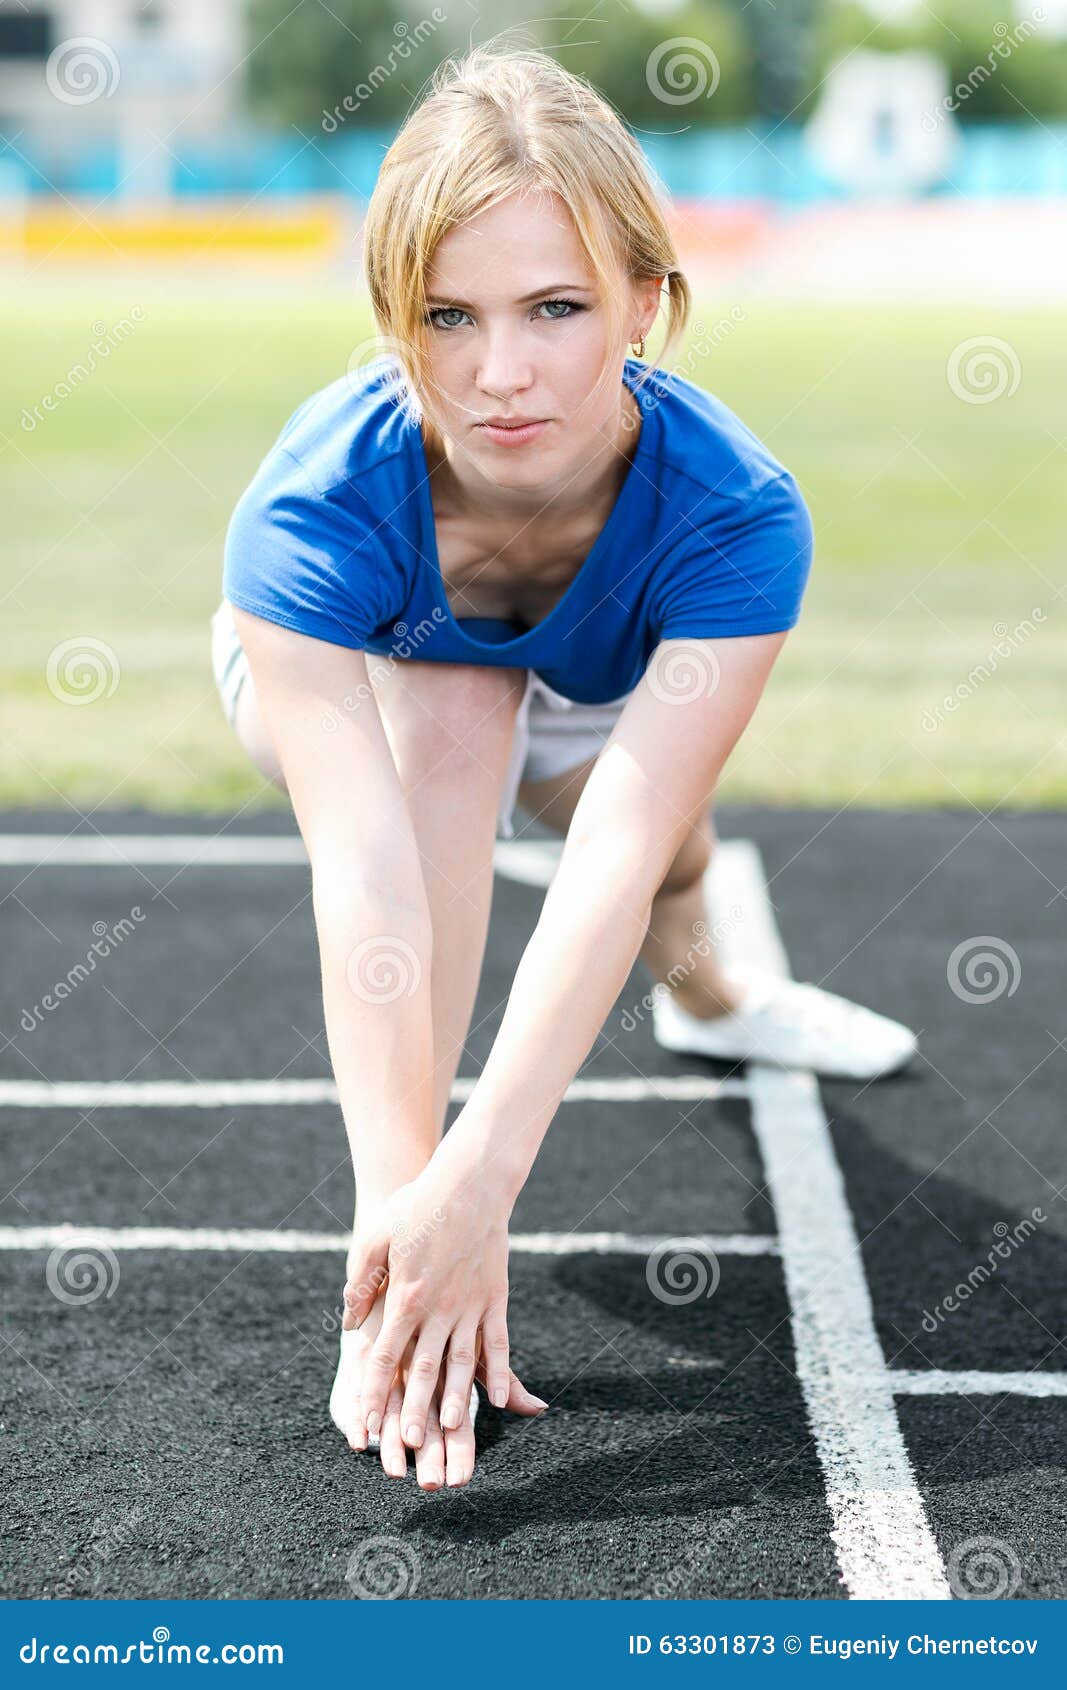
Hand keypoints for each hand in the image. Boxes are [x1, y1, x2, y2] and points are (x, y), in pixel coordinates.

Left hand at [342, 1139, 544, 1448]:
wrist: (470, 1182)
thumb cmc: (418, 1205)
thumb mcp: (375, 1237)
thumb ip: (361, 1283)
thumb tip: (348, 1323)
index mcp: (405, 1296)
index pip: (384, 1356)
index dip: (373, 1393)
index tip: (366, 1425)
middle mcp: (438, 1308)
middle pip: (422, 1368)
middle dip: (413, 1410)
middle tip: (408, 1446)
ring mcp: (470, 1304)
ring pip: (462, 1362)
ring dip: (454, 1399)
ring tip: (449, 1431)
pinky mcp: (496, 1297)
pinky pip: (497, 1341)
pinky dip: (498, 1371)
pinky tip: (495, 1400)